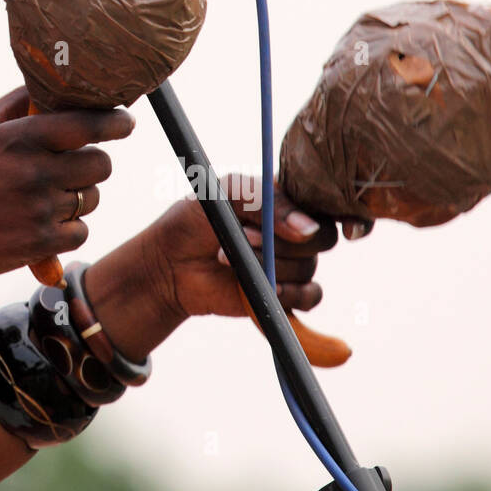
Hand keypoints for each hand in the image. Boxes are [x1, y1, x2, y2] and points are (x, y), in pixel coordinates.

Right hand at [0, 84, 134, 289]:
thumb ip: (15, 105)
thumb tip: (48, 87)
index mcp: (21, 138)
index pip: (87, 124)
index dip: (115, 122)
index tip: (125, 123)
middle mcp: (35, 172)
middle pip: (101, 165)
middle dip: (93, 164)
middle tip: (75, 166)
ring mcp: (40, 210)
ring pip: (92, 200)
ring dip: (79, 197)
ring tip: (48, 197)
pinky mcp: (39, 244)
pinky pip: (80, 232)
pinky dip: (69, 229)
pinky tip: (43, 222)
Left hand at [144, 172, 346, 321]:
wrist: (168, 265)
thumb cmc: (192, 222)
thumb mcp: (224, 194)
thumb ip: (265, 201)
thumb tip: (308, 229)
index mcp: (283, 199)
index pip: (320, 201)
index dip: (311, 212)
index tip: (286, 220)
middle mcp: (293, 231)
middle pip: (322, 237)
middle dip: (283, 241)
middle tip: (245, 237)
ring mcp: (290, 263)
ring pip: (307, 267)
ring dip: (271, 265)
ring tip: (228, 259)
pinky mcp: (284, 294)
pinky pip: (309, 296)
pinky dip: (291, 293)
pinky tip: (266, 288)